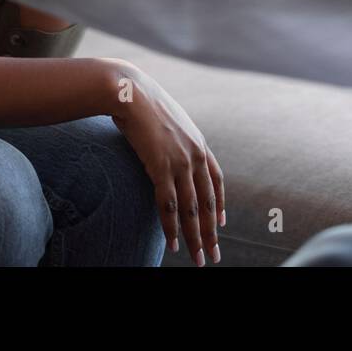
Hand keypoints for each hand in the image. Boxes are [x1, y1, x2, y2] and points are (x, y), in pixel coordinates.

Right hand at [106, 60, 225, 265]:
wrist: (129, 90)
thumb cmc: (142, 101)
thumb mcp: (167, 119)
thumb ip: (173, 137)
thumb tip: (166, 145)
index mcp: (199, 143)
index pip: (217, 180)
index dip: (220, 204)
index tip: (222, 223)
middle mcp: (195, 154)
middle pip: (208, 202)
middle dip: (211, 232)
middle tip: (213, 255)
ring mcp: (180, 162)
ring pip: (192, 210)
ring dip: (196, 237)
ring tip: (198, 259)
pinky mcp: (161, 167)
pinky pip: (168, 205)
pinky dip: (172, 228)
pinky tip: (175, 244)